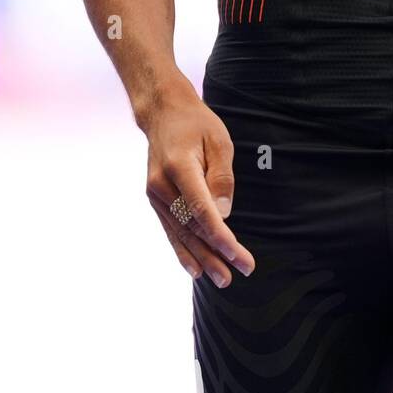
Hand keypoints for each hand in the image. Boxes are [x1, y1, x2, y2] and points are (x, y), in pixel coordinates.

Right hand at [141, 82, 255, 287]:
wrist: (163, 113)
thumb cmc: (196, 124)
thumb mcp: (219, 141)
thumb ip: (221, 177)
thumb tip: (224, 215)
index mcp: (179, 167)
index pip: (201, 210)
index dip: (220, 237)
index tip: (237, 255)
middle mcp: (162, 185)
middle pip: (191, 227)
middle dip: (215, 253)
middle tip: (237, 275)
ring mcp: (155, 194)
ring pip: (180, 233)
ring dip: (201, 258)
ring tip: (221, 279)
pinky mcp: (155, 199)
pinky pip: (170, 229)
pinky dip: (182, 250)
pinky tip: (194, 269)